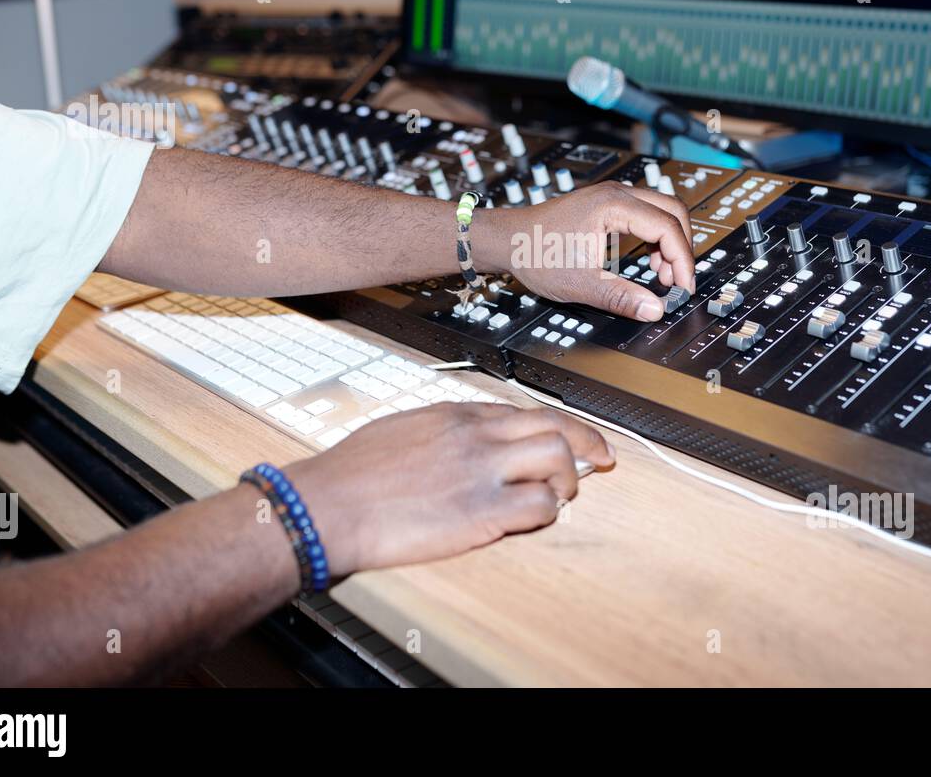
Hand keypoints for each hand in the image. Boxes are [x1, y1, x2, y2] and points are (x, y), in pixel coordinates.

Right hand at [283, 402, 613, 574]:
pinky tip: (531, 519)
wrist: (327, 506)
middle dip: (588, 440)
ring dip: (568, 480)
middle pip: (555, 424)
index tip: (571, 437)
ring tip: (558, 496)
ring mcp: (481, 471)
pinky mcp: (481, 512)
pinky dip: (546, 513)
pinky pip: (539, 507)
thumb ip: (440, 430)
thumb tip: (463, 437)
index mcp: (456, 414)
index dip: (557, 425)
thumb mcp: (401, 428)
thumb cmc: (351, 474)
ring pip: (558, 458)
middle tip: (604, 458)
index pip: (525, 410)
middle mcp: (476, 435)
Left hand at [478, 181, 695, 320]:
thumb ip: (620, 297)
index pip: (667, 227)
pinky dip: (655, 237)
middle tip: (679, 280)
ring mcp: (612, 196)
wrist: (507, 239)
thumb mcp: (580, 283)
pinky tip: (649, 261)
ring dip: (669, 242)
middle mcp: (616, 194)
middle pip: (673, 211)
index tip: (684, 286)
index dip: (683, 259)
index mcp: (613, 205)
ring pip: (661, 211)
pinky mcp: (607, 205)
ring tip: (662, 275)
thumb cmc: (534, 252)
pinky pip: (646, 214)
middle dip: (682, 247)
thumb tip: (654, 309)